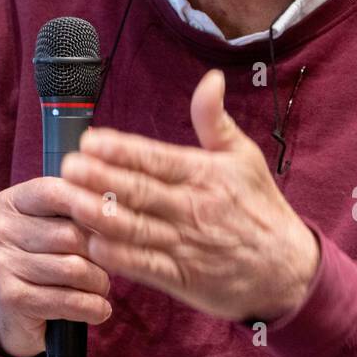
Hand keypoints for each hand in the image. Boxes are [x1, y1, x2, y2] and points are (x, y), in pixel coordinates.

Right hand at [0, 176, 113, 356]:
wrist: (13, 318)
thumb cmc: (44, 263)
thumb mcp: (52, 228)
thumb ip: (76, 211)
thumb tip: (116, 205)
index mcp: (9, 203)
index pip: (55, 192)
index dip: (90, 203)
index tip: (119, 216)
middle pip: (71, 234)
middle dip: (101, 255)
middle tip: (108, 267)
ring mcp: (0, 265)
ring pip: (73, 269)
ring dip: (99, 283)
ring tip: (101, 287)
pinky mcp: (11, 299)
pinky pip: (68, 301)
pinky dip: (93, 307)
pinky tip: (100, 309)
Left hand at [59, 68, 320, 322]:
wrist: (288, 271)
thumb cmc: (261, 208)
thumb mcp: (244, 157)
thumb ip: (215, 120)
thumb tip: (211, 78)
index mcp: (205, 174)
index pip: (158, 159)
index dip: (123, 150)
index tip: (91, 139)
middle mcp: (194, 208)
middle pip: (141, 191)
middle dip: (101, 177)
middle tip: (68, 165)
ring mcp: (186, 245)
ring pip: (137, 228)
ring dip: (101, 216)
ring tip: (71, 201)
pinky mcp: (183, 279)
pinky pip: (145, 267)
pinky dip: (119, 258)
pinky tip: (93, 245)